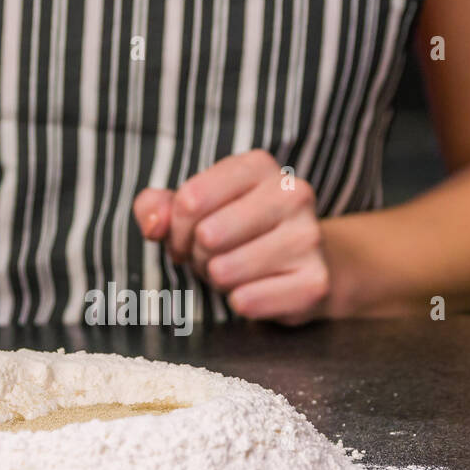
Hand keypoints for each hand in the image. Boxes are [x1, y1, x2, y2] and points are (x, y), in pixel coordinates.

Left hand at [132, 149, 329, 323]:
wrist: (303, 266)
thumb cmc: (237, 234)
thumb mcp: (192, 210)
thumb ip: (156, 207)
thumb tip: (154, 224)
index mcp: (258, 166)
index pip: (190, 200)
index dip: (177, 229)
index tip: (189, 237)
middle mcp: (292, 193)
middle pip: (207, 235)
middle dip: (198, 255)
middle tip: (215, 256)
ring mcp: (309, 237)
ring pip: (225, 271)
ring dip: (219, 280)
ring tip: (238, 270)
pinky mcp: (316, 282)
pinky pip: (247, 301)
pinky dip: (241, 303)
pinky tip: (258, 290)